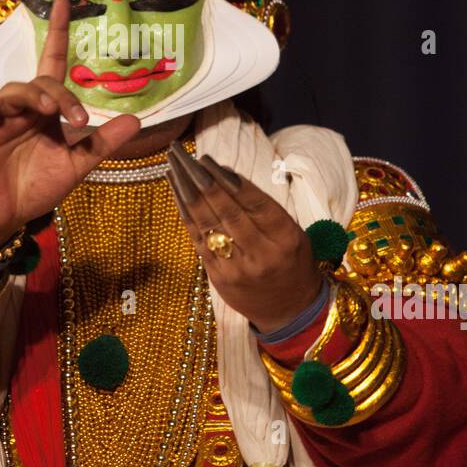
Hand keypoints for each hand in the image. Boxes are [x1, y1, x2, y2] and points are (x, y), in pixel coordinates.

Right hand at [0, 0, 140, 246]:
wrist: (8, 216)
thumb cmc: (38, 186)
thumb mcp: (76, 165)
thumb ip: (102, 143)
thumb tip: (136, 120)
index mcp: (46, 110)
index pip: (54, 64)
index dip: (58, 34)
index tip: (64, 3)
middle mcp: (23, 107)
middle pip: (39, 81)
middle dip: (58, 93)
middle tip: (71, 116)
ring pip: (13, 89)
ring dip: (31, 96)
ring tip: (45, 111)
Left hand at [165, 142, 323, 333]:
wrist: (289, 310)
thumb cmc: (291, 261)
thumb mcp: (292, 232)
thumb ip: (263, 208)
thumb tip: (224, 174)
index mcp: (286, 238)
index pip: (254, 202)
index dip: (228, 179)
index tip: (207, 159)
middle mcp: (261, 253)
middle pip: (227, 210)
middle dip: (201, 179)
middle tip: (182, 156)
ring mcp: (238, 268)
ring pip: (208, 224)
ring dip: (186, 192)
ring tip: (174, 167)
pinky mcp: (218, 278)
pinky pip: (198, 240)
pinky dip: (185, 213)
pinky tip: (176, 192)